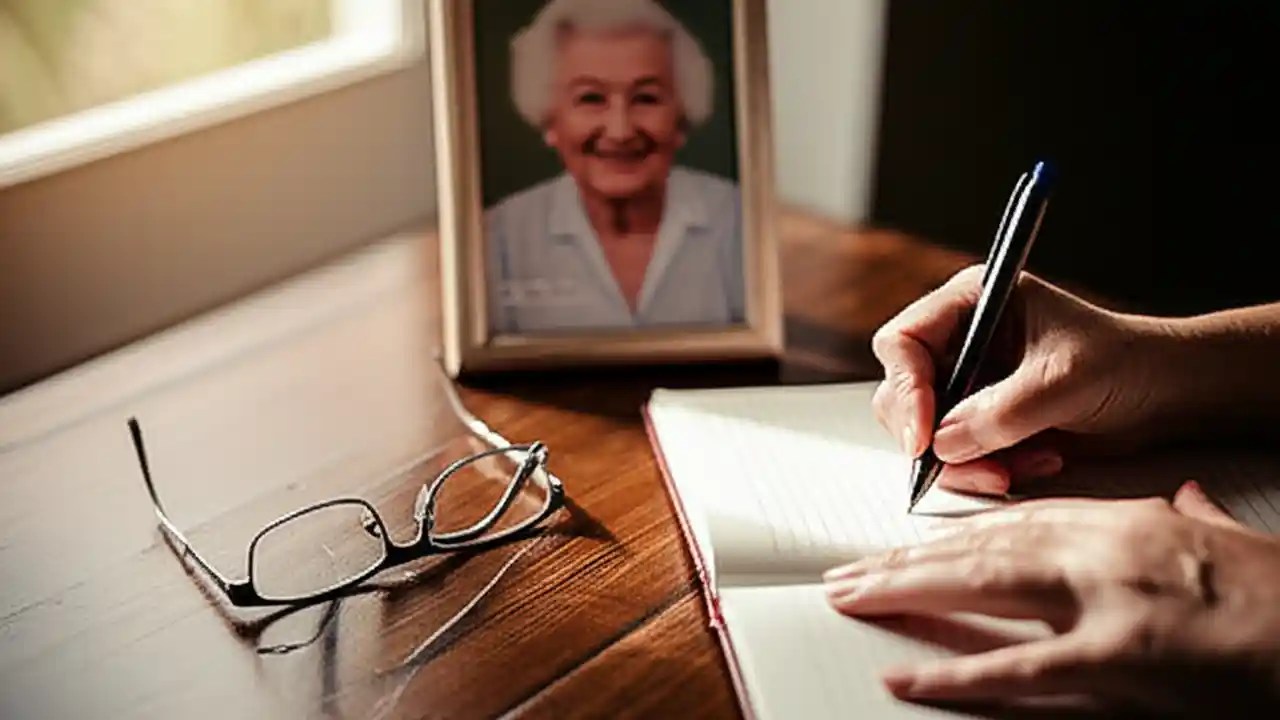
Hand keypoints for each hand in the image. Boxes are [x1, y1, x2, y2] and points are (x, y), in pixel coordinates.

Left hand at [823, 481, 1279, 715]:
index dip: (947, 533)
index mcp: (1126, 521)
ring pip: (982, 586)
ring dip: (905, 591)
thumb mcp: (1229, 539)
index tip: (901, 543)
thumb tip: (1183, 496)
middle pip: (980, 546)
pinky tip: (908, 677)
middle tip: (845, 571)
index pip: (1014, 519)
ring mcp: (1107, 601)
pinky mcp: (1119, 659)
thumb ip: (1192, 515)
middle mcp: (1104, 550)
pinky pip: (1019, 667)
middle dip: (904, 558)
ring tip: (850, 598)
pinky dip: (956, 675)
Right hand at [871, 265, 1169, 494]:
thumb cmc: (1125, 363)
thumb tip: (943, 444)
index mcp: (971, 303)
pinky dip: (989, 470)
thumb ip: (1001, 412)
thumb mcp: (1063, 381)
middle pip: (900, 393)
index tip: (924, 436)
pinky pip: (956, 457)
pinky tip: (1038, 462)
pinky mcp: (980, 421)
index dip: (905, 389)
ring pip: (925, 434)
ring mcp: (966, 383)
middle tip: (974, 465)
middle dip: (934, 437)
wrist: (1164, 396)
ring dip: (968, 461)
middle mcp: (959, 341)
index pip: (903, 342)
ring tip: (1021, 466)